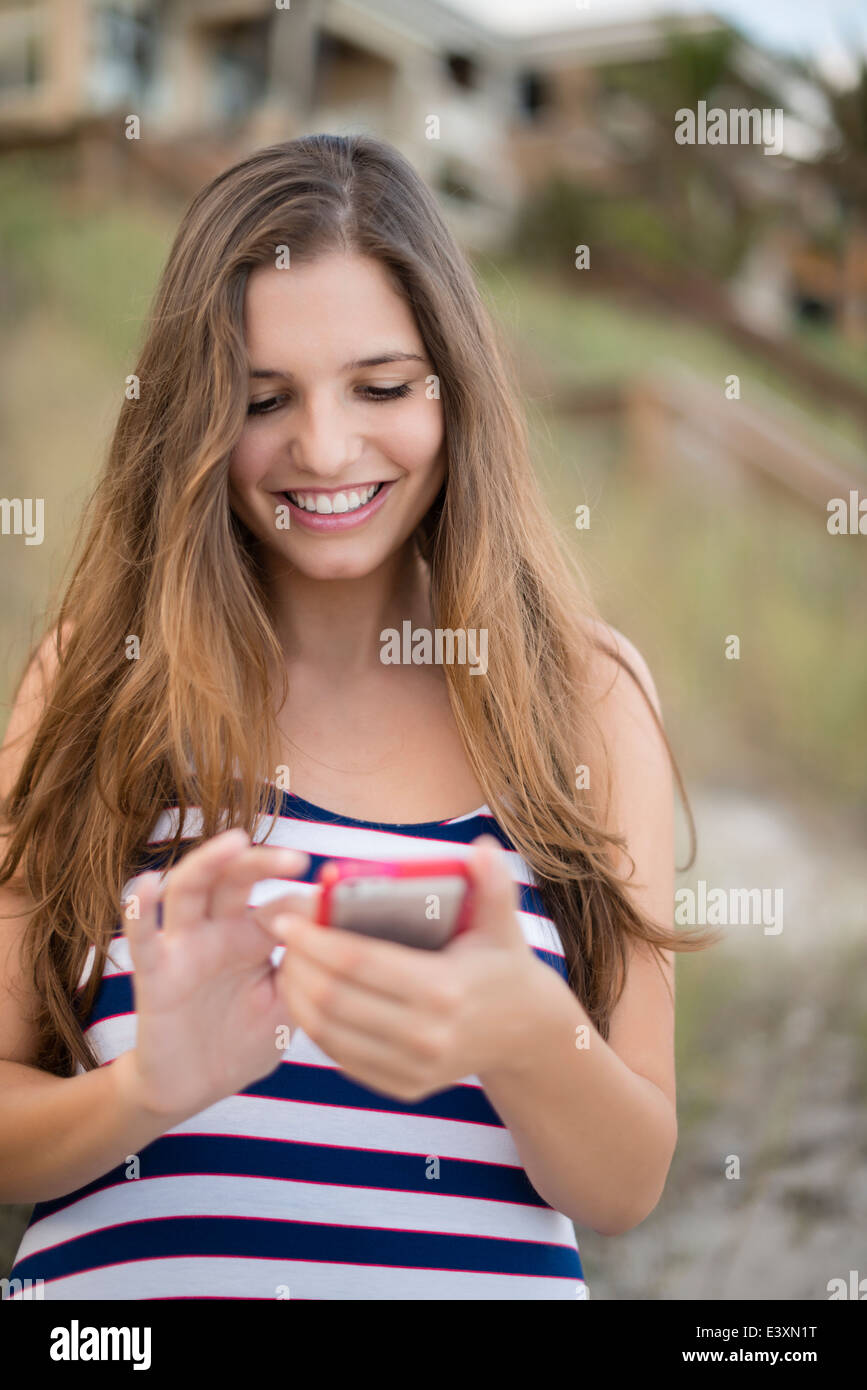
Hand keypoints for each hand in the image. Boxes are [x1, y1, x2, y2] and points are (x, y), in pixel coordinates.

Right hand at [122, 828, 309, 1119]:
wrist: (193, 1090)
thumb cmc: (243, 1043)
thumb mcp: (287, 1009)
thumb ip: (307, 973)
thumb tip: (339, 935)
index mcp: (254, 937)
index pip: (279, 903)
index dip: (306, 902)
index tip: (336, 904)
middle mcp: (219, 932)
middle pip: (234, 880)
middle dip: (262, 862)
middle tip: (297, 858)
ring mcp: (184, 948)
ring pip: (189, 891)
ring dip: (209, 862)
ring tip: (234, 841)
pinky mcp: (155, 975)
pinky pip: (144, 940)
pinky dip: (140, 911)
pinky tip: (145, 885)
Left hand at [266, 835, 550, 1102]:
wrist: (525, 1032)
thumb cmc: (502, 964)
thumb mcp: (502, 923)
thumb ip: (493, 882)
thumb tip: (480, 847)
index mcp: (444, 988)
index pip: (360, 962)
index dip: (316, 939)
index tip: (287, 917)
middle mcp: (427, 1035)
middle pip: (335, 999)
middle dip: (297, 964)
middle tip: (279, 934)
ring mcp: (414, 1067)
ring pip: (330, 1032)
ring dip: (297, 996)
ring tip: (285, 962)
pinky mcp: (403, 1086)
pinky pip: (342, 1057)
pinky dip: (316, 1026)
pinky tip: (306, 996)